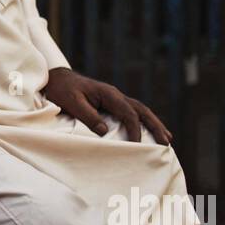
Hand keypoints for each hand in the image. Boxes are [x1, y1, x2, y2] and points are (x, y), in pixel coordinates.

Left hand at [42, 68, 171, 145]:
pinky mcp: (110, 104)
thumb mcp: (72, 103)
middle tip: (167, 141)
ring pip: (139, 111)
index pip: (129, 113)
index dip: (135, 130)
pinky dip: (142, 123)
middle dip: (155, 125)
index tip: (137, 145)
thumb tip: (104, 131)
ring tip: (166, 138)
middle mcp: (115, 95)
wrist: (56, 78)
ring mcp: (114, 99)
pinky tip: (147, 132)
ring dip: (153, 124)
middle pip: (141, 110)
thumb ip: (88, 116)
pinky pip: (131, 113)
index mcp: (109, 94)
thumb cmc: (63, 90)